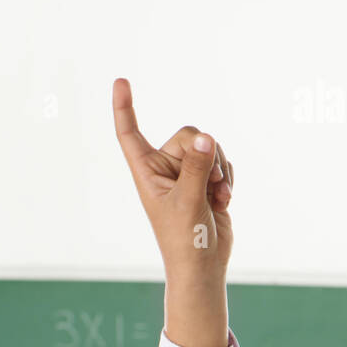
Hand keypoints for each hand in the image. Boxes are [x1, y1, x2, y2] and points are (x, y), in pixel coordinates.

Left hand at [113, 76, 232, 346]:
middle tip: (209, 182)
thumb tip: (206, 137)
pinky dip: (227, 178)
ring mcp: (187, 174)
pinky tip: (223, 200)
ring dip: (219, 169)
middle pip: (189, 134)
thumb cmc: (185, 240)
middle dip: (206, 153)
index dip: (124, 108)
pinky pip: (221, 161)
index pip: (131, 134)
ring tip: (216, 195)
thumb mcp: (189, 201)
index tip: (120, 81)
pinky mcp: (206, 181)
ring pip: (209, 146)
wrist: (203, 265)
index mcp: (147, 172)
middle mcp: (165, 169)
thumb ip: (197, 167)